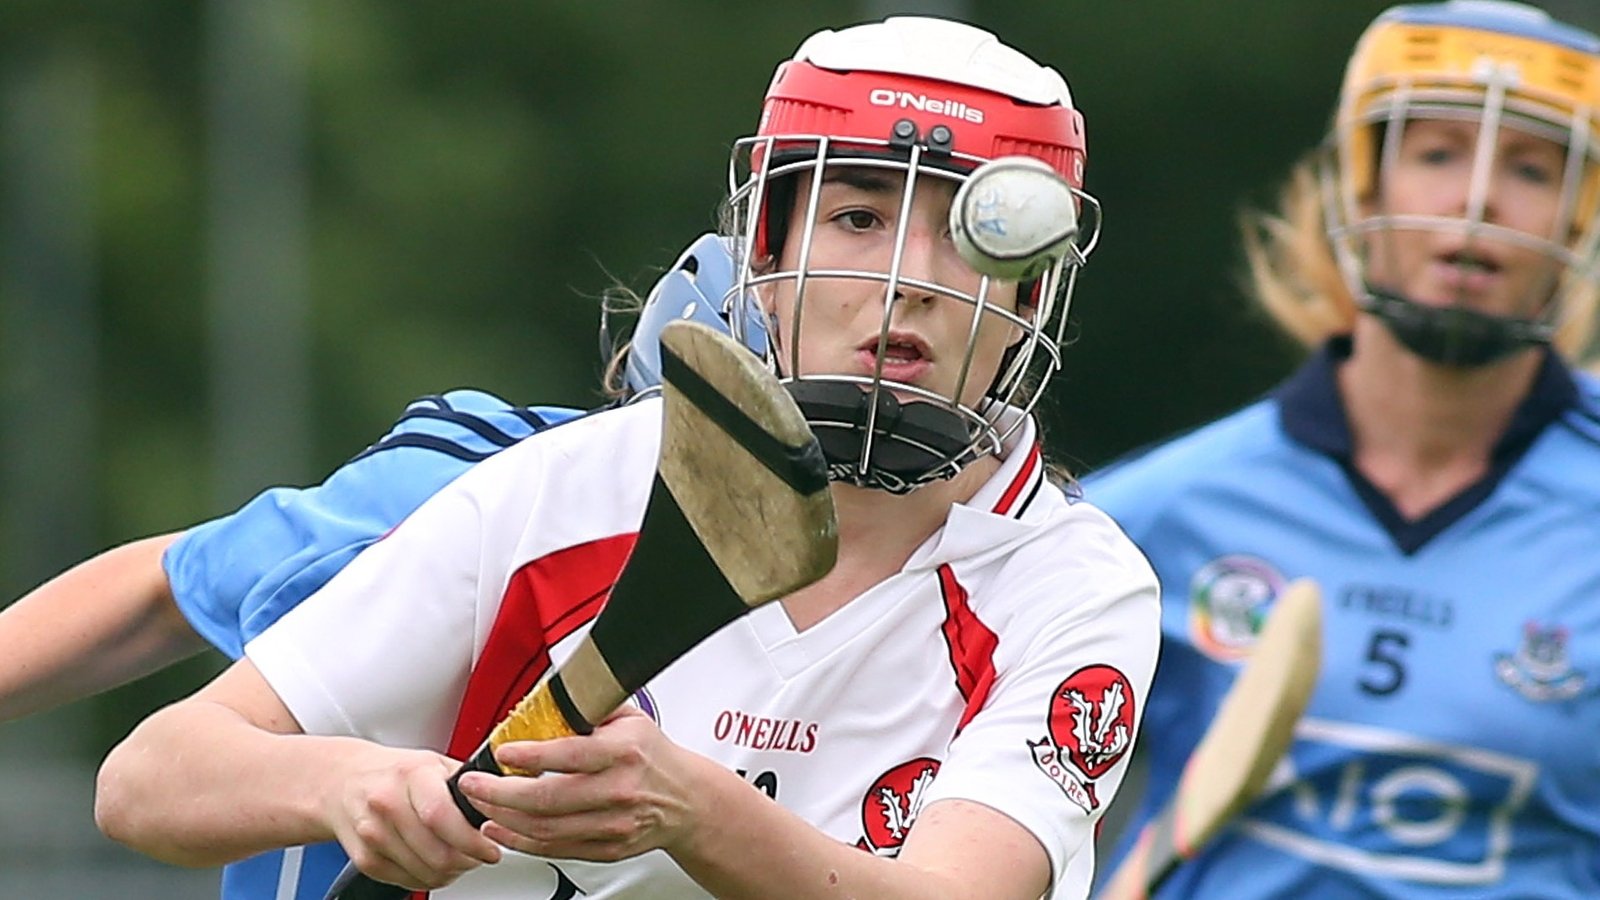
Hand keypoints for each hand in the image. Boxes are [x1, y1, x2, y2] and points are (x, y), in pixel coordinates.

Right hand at [322, 745, 502, 889]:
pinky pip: (409, 882)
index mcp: (411, 774)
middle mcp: (387, 803)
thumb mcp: (433, 763)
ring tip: (460, 856)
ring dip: (453, 872)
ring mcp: (373, 833)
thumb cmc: (394, 772)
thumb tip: (505, 801)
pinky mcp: (365, 859)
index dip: (472, 840)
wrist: (342, 781)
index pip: (441, 815)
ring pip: (426, 872)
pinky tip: (435, 861)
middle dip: (469, 860)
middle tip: (481, 854)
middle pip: (437, 852)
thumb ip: (467, 784)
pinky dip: (430, 878)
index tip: (491, 848)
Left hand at [456, 706, 701, 861]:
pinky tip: (502, 829)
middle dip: (500, 793)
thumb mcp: (630, 718)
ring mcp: (612, 824)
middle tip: (473, 784)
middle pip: (548, 799)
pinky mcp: (607, 849)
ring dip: (505, 819)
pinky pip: (556, 850)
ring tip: (481, 806)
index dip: (530, 756)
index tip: (501, 752)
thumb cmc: (653, 756)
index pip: (570, 755)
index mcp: (623, 751)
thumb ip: (589, 707)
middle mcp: (618, 790)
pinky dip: (522, 842)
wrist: (686, 800)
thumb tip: (546, 695)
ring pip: (546, 829)